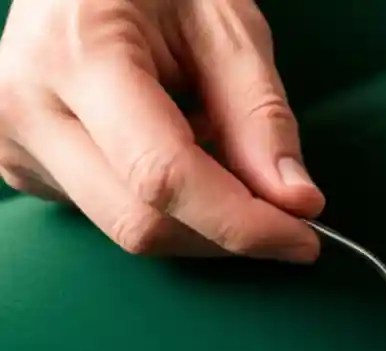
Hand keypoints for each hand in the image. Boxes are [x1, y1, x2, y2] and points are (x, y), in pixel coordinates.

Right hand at [0, 0, 322, 260]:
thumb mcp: (224, 23)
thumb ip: (261, 115)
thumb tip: (295, 201)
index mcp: (76, 55)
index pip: (163, 177)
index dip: (241, 222)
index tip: (303, 237)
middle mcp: (27, 108)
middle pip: (144, 221)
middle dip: (229, 231)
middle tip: (287, 210)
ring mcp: (16, 144)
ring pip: (131, 228)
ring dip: (201, 213)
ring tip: (216, 140)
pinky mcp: (25, 168)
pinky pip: (113, 214)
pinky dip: (170, 202)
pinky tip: (178, 145)